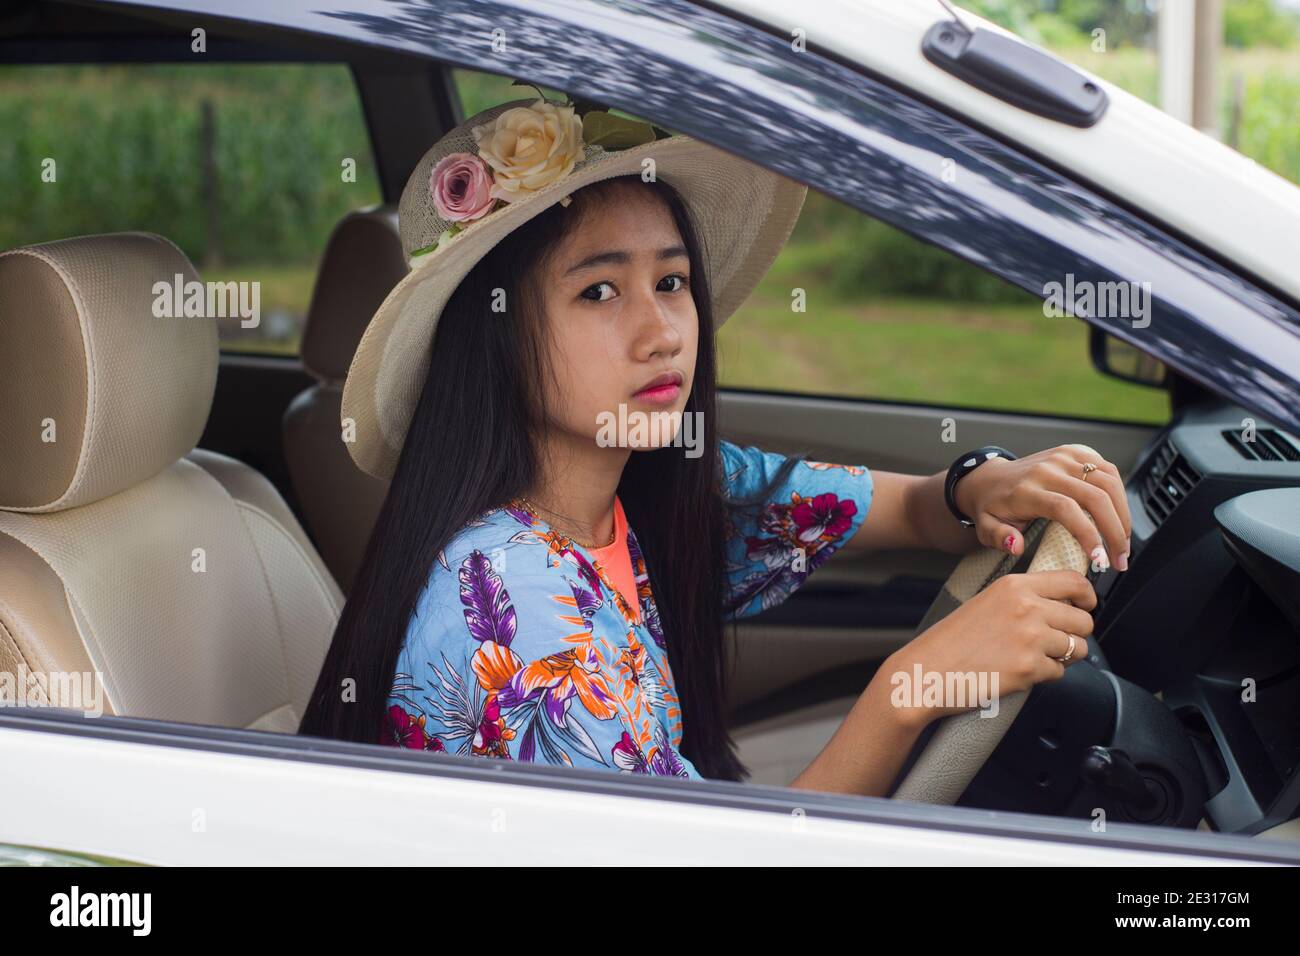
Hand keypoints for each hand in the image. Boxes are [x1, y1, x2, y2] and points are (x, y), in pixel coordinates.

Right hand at [883, 570, 1096, 728]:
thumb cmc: (952, 641)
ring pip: (1077, 648)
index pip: (1073, 582)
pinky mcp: (1029, 667)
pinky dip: (1045, 675)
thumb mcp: (987, 602)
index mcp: (1015, 586)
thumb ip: (1024, 599)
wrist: (927, 670)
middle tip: (1055, 642)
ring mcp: (1030, 637)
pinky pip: (1059, 672)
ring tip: (1034, 658)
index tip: (1087, 606)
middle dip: (1075, 634)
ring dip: (1062, 657)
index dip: (1088, 596)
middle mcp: (1026, 607)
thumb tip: (1064, 606)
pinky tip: (1020, 672)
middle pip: (1083, 619)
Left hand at [954, 444, 1131, 570]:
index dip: (1087, 534)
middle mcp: (1048, 470)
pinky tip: (1119, 516)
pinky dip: (1120, 494)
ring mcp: (1063, 457)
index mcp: (1026, 490)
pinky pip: (1108, 469)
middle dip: (1115, 532)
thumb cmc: (992, 507)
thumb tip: (1017, 546)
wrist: (990, 479)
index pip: (1065, 508)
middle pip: (1095, 496)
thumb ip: (998, 537)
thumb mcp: (985, 527)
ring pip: (1109, 482)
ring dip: (1123, 515)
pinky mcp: (1075, 452)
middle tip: (1119, 560)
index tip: (1099, 559)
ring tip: (1123, 543)